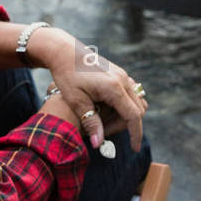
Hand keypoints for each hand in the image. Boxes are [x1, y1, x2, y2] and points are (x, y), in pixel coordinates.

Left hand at [32, 28, 146, 151]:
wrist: (64, 52)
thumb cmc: (67, 75)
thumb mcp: (76, 101)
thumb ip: (90, 122)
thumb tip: (98, 143)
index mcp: (114, 87)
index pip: (133, 115)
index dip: (136, 134)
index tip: (134, 149)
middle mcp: (122, 80)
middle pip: (136, 110)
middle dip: (124, 126)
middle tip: (102, 132)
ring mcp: (122, 75)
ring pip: (136, 102)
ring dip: (124, 116)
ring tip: (102, 121)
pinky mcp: (119, 74)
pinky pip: (130, 94)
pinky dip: (124, 105)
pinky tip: (106, 109)